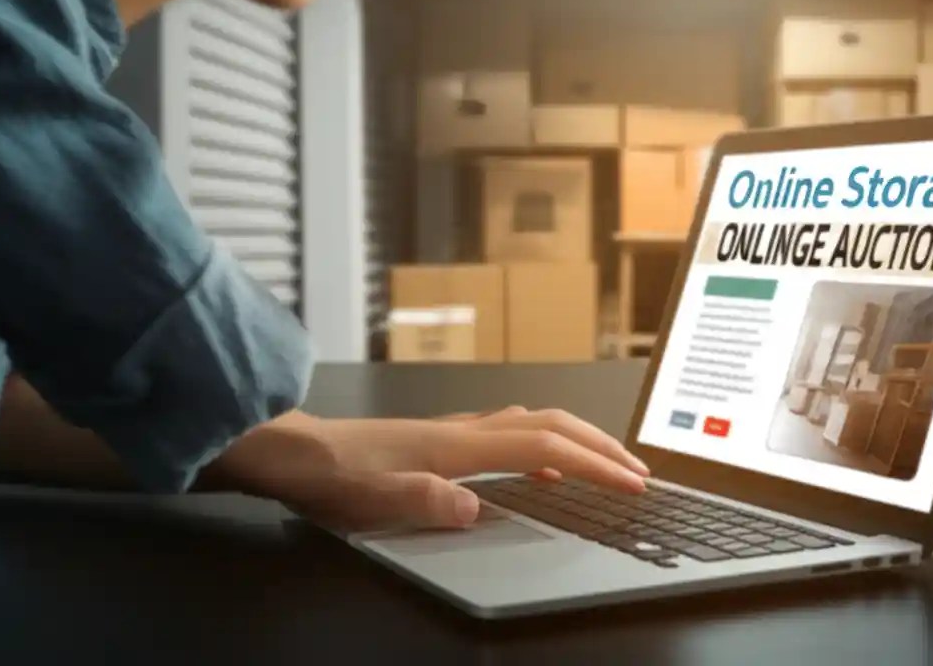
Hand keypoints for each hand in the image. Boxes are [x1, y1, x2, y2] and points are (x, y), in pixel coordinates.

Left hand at [210, 407, 648, 532]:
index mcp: (459, 447)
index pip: (545, 451)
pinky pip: (513, 434)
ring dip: (578, 440)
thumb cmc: (332, 476)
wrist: (296, 451)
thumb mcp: (373, 499)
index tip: (631, 484)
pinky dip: (546, 446)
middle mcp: (465, 431)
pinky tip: (545, 468)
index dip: (595, 466)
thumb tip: (473, 507)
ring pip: (536, 424)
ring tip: (606, 462)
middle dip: (601, 446)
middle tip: (637, 472)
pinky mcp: (446, 440)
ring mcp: (457, 431)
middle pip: (552, 426)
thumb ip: (424, 502)